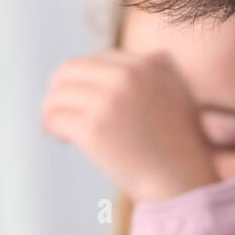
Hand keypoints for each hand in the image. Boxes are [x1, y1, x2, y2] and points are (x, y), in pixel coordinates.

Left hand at [42, 49, 218, 202]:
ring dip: (54, 111)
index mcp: (149, 64)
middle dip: (61, 91)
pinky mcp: (93, 128)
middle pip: (69, 70)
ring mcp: (110, 101)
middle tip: (63, 112)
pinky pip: (54, 118)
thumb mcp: (181, 93)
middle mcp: (129, 77)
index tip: (86, 101)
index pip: (96, 59)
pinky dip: (53, 128)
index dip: (85, 81)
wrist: (182, 180)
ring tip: (63, 129)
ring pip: (57, 94)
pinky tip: (64, 139)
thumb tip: (151, 54)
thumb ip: (164, 70)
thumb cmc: (179, 142)